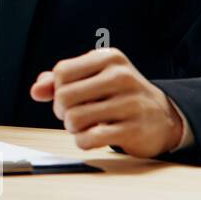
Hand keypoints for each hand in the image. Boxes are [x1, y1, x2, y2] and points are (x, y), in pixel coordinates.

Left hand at [29, 47, 183, 157]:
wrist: (164, 117)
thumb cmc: (119, 95)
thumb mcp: (93, 79)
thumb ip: (59, 81)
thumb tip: (36, 91)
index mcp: (109, 58)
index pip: (62, 72)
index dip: (56, 89)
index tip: (68, 98)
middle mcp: (122, 77)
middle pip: (64, 96)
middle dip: (62, 110)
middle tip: (74, 114)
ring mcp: (130, 103)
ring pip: (74, 119)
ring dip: (72, 128)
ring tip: (84, 125)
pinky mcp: (134, 129)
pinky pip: (89, 138)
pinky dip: (83, 141)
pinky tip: (92, 137)